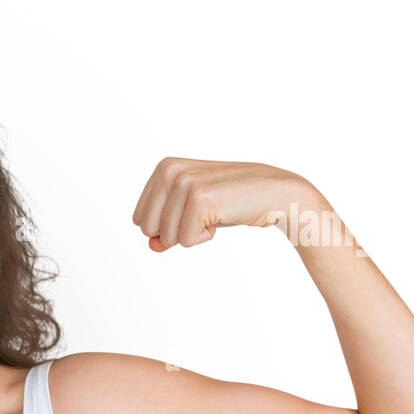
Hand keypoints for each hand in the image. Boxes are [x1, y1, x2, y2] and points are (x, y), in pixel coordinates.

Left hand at [131, 157, 317, 250]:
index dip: (167, 226)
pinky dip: (205, 237)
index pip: (139, 219)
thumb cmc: (231, 203)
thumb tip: (152, 245)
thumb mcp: (190, 215)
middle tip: (205, 214)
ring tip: (216, 213)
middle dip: (176, 232)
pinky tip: (223, 217)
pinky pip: (186, 241)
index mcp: (164, 168)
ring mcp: (184, 182)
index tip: (195, 210)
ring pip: (166, 237)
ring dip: (193, 234)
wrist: (274, 195)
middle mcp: (170, 170)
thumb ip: (164, 229)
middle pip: (147, 229)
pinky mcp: (199, 198)